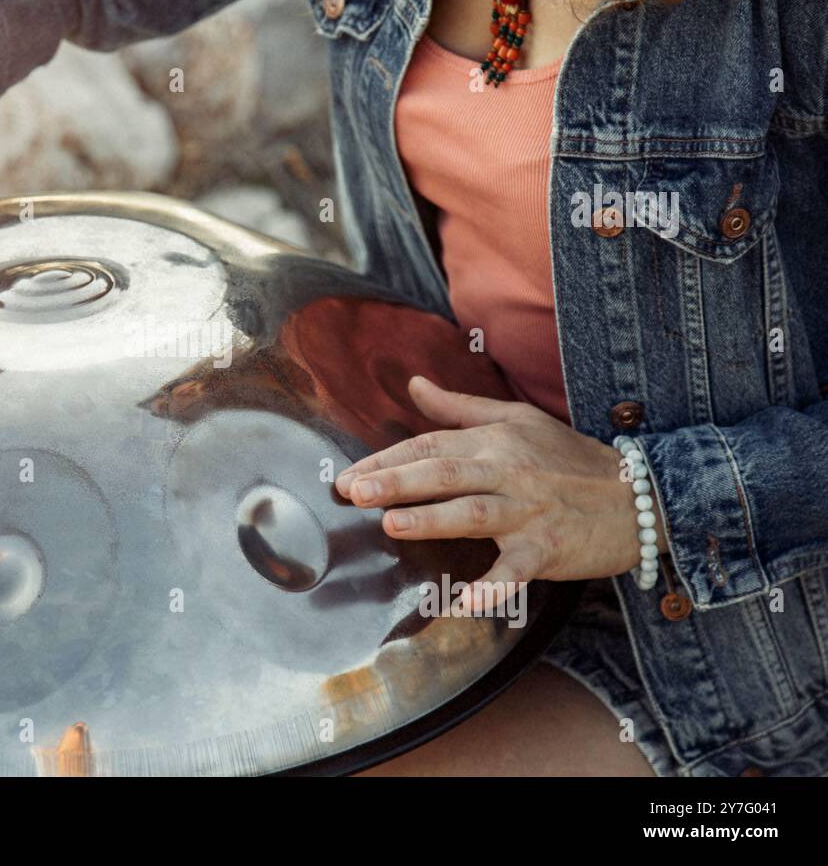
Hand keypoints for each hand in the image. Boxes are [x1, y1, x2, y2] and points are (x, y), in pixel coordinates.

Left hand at [335, 375, 649, 609]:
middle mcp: (507, 471)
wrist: (640, 494)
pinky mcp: (548, 548)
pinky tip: (465, 602)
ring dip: (431, 520)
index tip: (346, 476)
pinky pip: (517, 569)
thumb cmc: (571, 458)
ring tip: (391, 524)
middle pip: (444, 474)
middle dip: (396, 482)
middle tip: (353, 492)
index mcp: (494, 441)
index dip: (386, 460)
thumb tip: (414, 385)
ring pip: (473, 512)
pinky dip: (494, 586)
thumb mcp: (518, 419)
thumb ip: (459, 406)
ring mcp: (528, 511)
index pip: (429, 446)